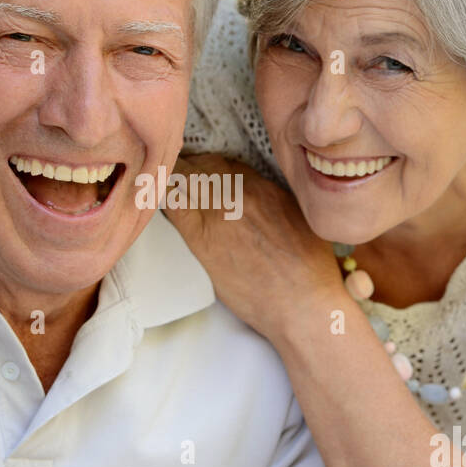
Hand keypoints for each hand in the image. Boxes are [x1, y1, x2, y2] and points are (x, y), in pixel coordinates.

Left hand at [164, 152, 343, 338]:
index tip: (204, 175)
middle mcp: (239, 193)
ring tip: (167, 190)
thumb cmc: (310, 268)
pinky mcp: (201, 239)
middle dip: (191, 170)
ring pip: (184, 179)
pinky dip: (163, 198)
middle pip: (202, 166)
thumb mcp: (300, 218)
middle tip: (182, 180)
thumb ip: (274, 199)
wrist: (302, 303)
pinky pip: (173, 205)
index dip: (211, 167)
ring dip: (175, 181)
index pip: (226, 163)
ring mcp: (219, 213)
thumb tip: (257, 194)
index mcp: (264, 187)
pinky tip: (155, 200)